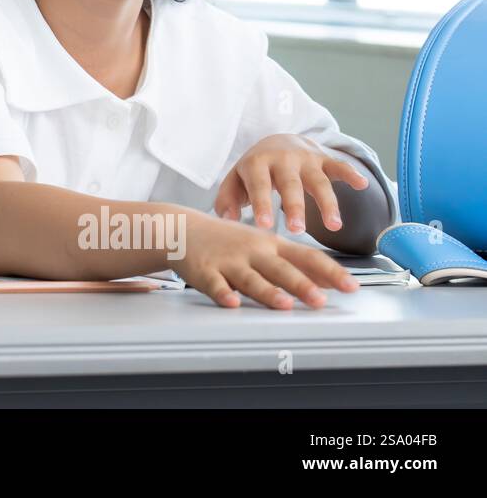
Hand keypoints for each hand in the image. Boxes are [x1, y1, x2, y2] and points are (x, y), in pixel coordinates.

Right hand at [167, 210, 358, 308]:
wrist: (182, 228)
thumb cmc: (226, 239)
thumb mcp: (264, 245)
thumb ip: (295, 263)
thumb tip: (330, 280)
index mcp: (271, 245)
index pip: (306, 258)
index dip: (330, 272)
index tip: (351, 286)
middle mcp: (253, 251)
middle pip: (281, 269)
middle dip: (302, 285)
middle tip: (320, 300)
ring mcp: (228, 261)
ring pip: (251, 278)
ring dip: (268, 292)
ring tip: (284, 304)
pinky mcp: (205, 271)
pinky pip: (215, 284)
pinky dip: (223, 293)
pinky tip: (230, 302)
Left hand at [213, 133, 369, 234]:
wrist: (277, 141)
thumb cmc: (254, 171)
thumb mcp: (235, 181)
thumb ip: (228, 200)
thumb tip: (227, 220)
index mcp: (257, 164)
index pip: (259, 185)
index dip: (262, 205)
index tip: (264, 226)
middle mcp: (283, 159)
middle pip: (291, 184)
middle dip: (295, 207)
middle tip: (297, 230)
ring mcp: (306, 159)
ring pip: (319, 181)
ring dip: (327, 203)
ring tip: (334, 226)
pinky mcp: (324, 159)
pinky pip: (339, 166)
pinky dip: (351, 174)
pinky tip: (362, 185)